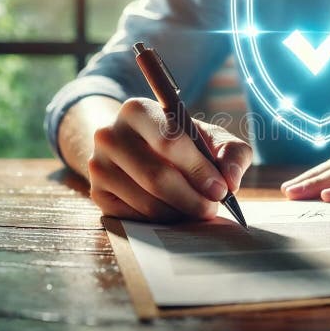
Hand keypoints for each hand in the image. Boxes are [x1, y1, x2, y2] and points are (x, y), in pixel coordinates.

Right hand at [87, 98, 251, 221]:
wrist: (138, 148)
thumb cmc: (184, 142)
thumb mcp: (211, 138)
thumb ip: (232, 153)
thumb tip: (231, 180)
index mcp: (137, 110)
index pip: (170, 141)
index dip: (199, 170)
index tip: (221, 190)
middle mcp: (109, 135)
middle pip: (157, 176)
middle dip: (193, 198)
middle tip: (212, 208)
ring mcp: (98, 165)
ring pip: (147, 202)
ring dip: (180, 213)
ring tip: (197, 210)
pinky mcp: (97, 193)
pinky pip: (135, 218)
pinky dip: (162, 221)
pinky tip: (174, 212)